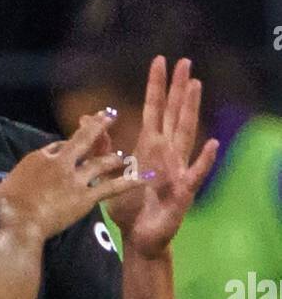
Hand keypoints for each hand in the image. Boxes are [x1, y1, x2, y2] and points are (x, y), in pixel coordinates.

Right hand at [0, 110, 143, 239]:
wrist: (17, 222)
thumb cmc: (2, 209)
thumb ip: (4, 187)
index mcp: (37, 158)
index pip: (56, 147)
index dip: (64, 148)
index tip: (67, 150)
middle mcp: (59, 162)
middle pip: (82, 139)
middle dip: (97, 126)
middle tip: (108, 115)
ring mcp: (74, 178)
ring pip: (100, 162)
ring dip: (113, 157)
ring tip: (123, 155)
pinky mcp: (85, 197)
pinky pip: (111, 187)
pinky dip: (128, 182)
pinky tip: (142, 177)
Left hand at [109, 57, 218, 257]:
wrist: (139, 237)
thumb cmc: (129, 206)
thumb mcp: (110, 174)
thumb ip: (101, 147)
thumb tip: (87, 118)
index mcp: (151, 147)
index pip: (154, 110)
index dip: (157, 87)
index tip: (159, 61)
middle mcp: (168, 153)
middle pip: (175, 115)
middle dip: (179, 89)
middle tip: (185, 61)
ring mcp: (178, 169)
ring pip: (186, 135)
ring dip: (191, 111)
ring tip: (196, 87)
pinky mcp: (183, 191)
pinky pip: (195, 173)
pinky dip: (204, 160)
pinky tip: (211, 144)